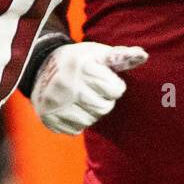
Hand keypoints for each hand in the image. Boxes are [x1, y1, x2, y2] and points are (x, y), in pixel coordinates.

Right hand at [30, 42, 147, 134]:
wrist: (40, 67)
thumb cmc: (78, 60)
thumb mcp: (98, 53)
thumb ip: (121, 56)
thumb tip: (143, 56)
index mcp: (83, 67)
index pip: (116, 90)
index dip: (112, 84)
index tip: (102, 78)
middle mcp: (68, 86)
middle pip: (105, 107)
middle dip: (103, 99)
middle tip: (91, 89)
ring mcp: (57, 104)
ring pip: (91, 120)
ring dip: (91, 112)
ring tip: (80, 97)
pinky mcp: (49, 119)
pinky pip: (76, 130)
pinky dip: (77, 121)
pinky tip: (70, 107)